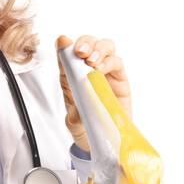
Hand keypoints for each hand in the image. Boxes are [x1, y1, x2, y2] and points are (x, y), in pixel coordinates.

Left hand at [57, 34, 131, 151]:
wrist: (102, 140)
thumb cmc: (86, 127)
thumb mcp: (74, 123)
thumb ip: (74, 115)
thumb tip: (76, 110)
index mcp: (71, 76)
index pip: (67, 54)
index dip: (64, 46)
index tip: (62, 43)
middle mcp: (88, 70)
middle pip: (88, 44)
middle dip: (84, 43)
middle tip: (80, 53)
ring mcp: (106, 72)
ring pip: (105, 47)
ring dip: (98, 49)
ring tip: (92, 61)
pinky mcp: (120, 79)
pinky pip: (117, 62)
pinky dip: (109, 62)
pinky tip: (102, 69)